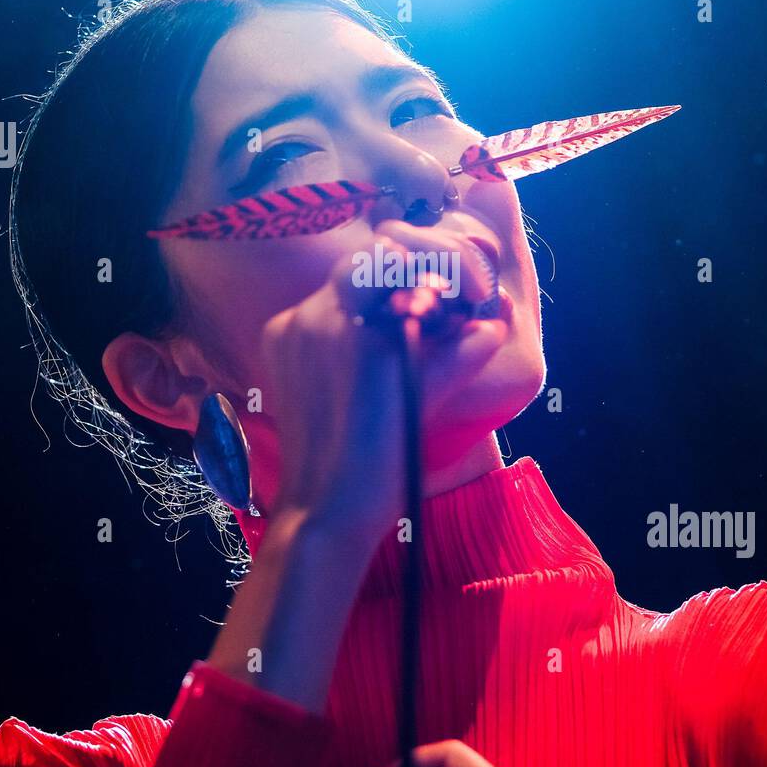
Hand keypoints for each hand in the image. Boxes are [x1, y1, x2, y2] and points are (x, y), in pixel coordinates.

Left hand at [261, 221, 507, 552]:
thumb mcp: (429, 398)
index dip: (431, 263)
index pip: (388, 255)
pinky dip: (349, 326)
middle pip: (362, 269)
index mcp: (345, 320)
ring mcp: (288, 334)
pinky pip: (319, 318)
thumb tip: (490, 323)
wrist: (325, 511)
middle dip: (405, 283)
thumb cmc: (383, 461)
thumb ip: (460, 351)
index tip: (459, 292)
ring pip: (341, 293)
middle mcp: (307, 316)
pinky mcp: (277, 353)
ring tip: (407, 337)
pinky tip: (367, 358)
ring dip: (378, 304)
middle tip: (438, 311)